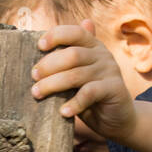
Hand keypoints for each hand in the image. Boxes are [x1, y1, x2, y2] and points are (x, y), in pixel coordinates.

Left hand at [31, 19, 136, 146]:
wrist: (118, 119)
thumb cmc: (90, 97)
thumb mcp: (77, 77)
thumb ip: (64, 63)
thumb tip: (40, 43)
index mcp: (93, 46)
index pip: (75, 32)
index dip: (56, 35)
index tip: (39, 46)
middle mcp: (103, 55)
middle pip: (72, 55)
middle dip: (48, 65)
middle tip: (33, 77)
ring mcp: (110, 71)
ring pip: (76, 75)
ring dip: (53, 85)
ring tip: (37, 94)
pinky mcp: (115, 89)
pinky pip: (89, 93)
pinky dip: (74, 103)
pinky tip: (63, 112)